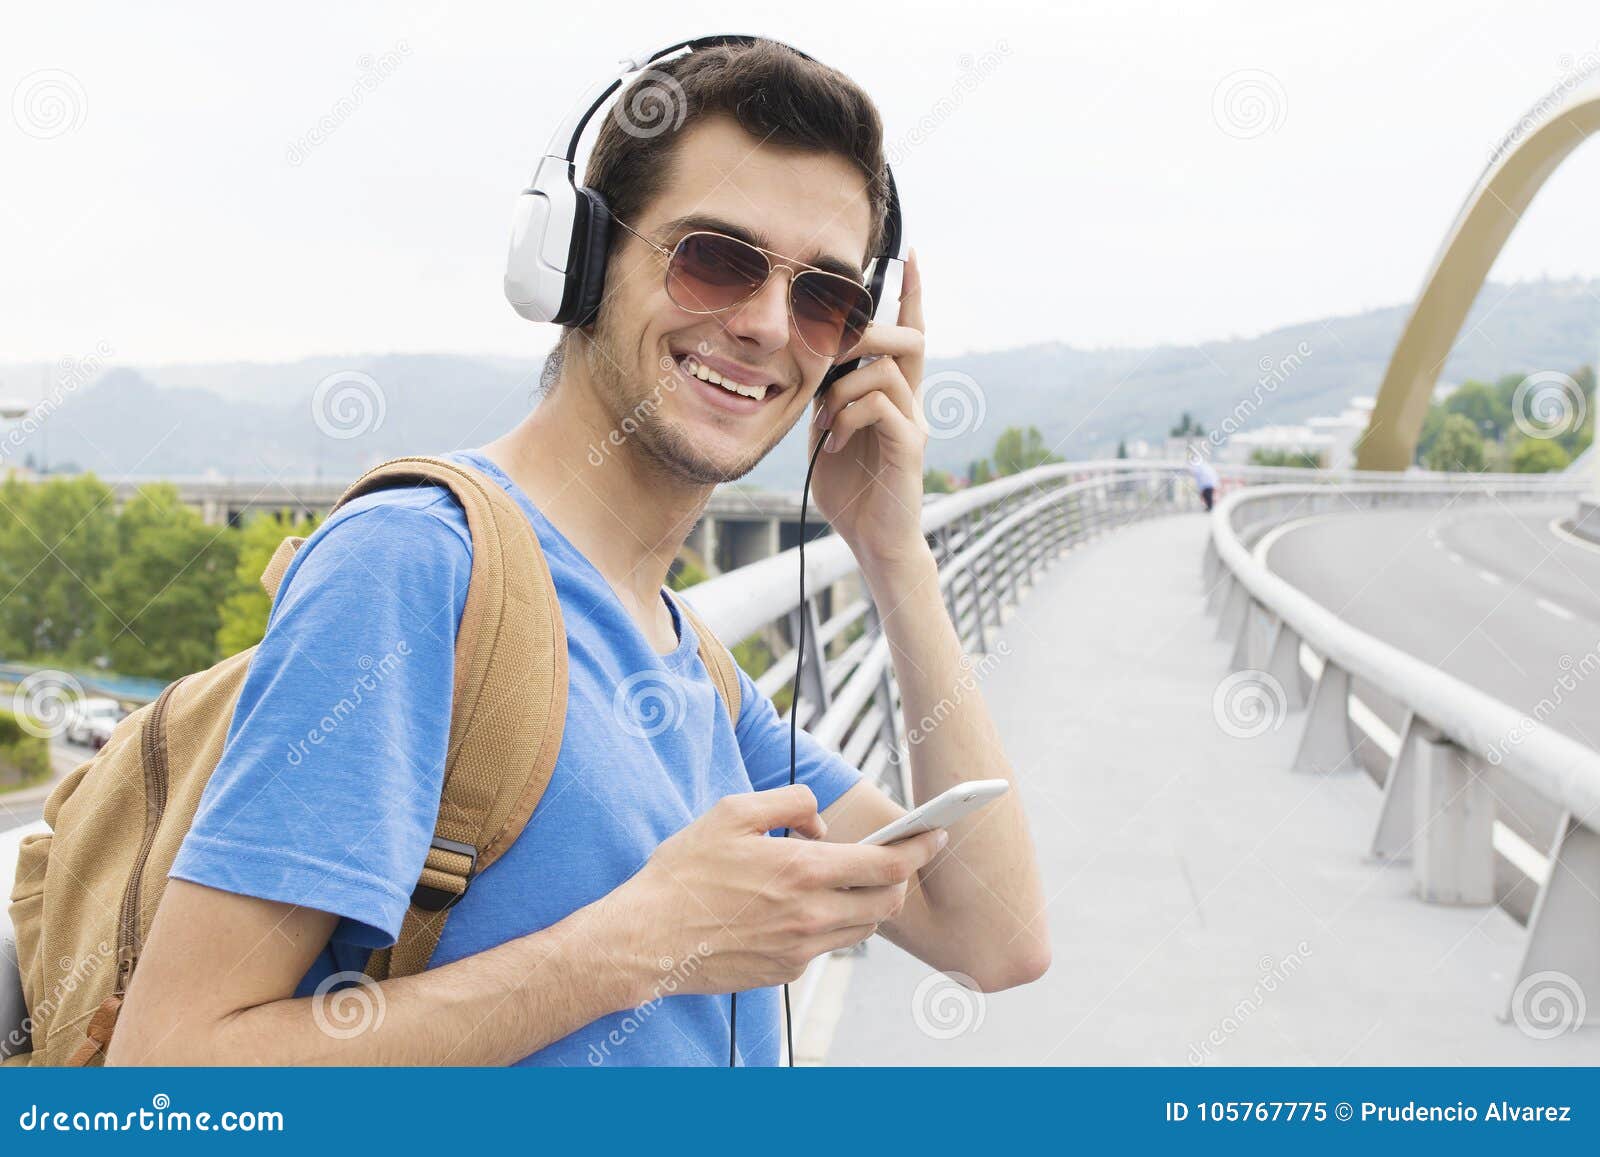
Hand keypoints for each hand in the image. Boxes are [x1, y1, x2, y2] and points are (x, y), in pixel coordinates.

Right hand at [606, 784, 945, 994]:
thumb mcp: (732, 812)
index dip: (920, 849)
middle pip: (887, 902)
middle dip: (899, 878)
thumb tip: (820, 822)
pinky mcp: (786, 971)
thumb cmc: (684, 872)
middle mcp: (810, 915)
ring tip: (842, 879)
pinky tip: (801, 907)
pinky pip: (827, 946)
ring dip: (867, 903)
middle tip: (892, 858)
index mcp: (802, 871)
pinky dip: (830, 924)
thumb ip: (789, 802)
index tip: (935, 835)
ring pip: (862, 928)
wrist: (647, 939)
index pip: (888, 866)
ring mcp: (800, 950)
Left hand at [808, 249, 929, 570]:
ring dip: (842, 387)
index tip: (912, 254)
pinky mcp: (909, 447)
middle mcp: (913, 403)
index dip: (912, 294)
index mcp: (894, 396)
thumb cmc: (851, 491)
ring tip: (824, 422)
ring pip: (884, 370)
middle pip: (907, 339)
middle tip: (833, 343)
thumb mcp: (828, 433)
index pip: (908, 334)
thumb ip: (826, 397)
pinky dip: (849, 415)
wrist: (874, 542)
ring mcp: (914, 423)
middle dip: (867, 330)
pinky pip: (880, 405)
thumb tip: (810, 366)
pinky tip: (834, 441)